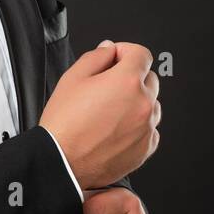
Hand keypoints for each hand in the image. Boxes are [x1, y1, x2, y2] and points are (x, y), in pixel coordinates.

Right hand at [39, 39, 160, 188]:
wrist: (62, 163)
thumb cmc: (64, 125)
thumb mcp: (72, 78)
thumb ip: (96, 57)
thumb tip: (109, 50)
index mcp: (127, 81)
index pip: (141, 54)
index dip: (124, 52)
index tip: (114, 60)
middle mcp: (143, 103)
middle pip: (150, 78)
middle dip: (131, 77)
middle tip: (107, 88)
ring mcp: (147, 127)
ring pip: (151, 105)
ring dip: (136, 103)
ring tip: (109, 113)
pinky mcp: (146, 148)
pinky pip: (150, 129)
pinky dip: (137, 127)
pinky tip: (114, 130)